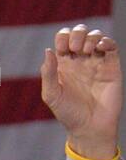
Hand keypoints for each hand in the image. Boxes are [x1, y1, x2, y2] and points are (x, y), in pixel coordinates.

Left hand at [40, 25, 121, 159]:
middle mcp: (80, 60)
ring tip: (88, 51)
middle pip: (79, 33)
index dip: (63, 37)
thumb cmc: (68, 114)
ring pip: (95, 36)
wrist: (90, 127)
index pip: (63, 38)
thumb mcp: (52, 95)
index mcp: (63, 64)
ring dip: (91, 37)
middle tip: (76, 48)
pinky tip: (99, 47)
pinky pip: (111, 46)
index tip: (64, 50)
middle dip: (78, 33)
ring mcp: (96, 62)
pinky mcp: (111, 66)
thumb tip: (48, 50)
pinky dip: (106, 41)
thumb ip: (48, 72)